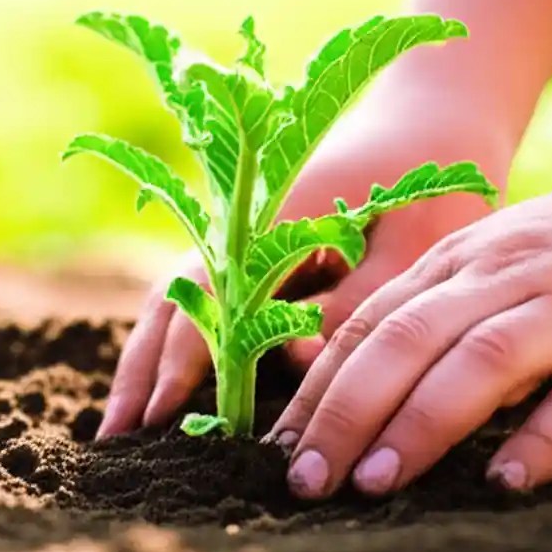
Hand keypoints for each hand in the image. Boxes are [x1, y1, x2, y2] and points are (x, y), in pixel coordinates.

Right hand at [96, 93, 515, 437]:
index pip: (210, 301)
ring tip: (124, 423)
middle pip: (174, 302)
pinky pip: (203, 297)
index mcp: (274, 220)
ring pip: (179, 300)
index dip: (184, 363)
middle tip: (114, 441)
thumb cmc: (437, 173)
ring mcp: (246, 234)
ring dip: (148, 360)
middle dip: (142, 372)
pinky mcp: (260, 245)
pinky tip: (166, 382)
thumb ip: (355, 304)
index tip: (160, 419)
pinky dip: (177, 341)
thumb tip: (289, 367)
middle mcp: (244, 225)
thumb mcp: (414, 240)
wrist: (437, 110)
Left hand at [271, 140, 551, 498]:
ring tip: (374, 483)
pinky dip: (543, 438)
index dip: (318, 384)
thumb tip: (372, 388)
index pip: (371, 321)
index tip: (276, 445)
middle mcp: (510, 275)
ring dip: (421, 424)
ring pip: (482, 360)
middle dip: (346, 411)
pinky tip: (506, 481)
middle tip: (304, 479)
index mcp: (467, 258)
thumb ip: (446, 309)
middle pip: (407, 339)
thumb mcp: (508, 257)